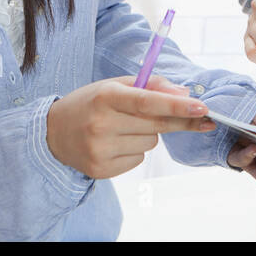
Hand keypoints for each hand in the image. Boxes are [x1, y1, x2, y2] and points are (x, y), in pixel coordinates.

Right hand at [45, 74, 215, 178]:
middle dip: (181, 119)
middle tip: (200, 116)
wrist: (53, 133)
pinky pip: (138, 160)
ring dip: (149, 134)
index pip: (147, 102)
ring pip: (151, 144)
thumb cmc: (91, 103)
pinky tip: (116, 143)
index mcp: (106, 96)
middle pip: (157, 125)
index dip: (177, 105)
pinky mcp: (100, 170)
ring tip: (125, 127)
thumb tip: (185, 95)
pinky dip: (135, 151)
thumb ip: (151, 86)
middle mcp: (101, 124)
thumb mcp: (115, 85)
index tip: (202, 108)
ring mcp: (99, 150)